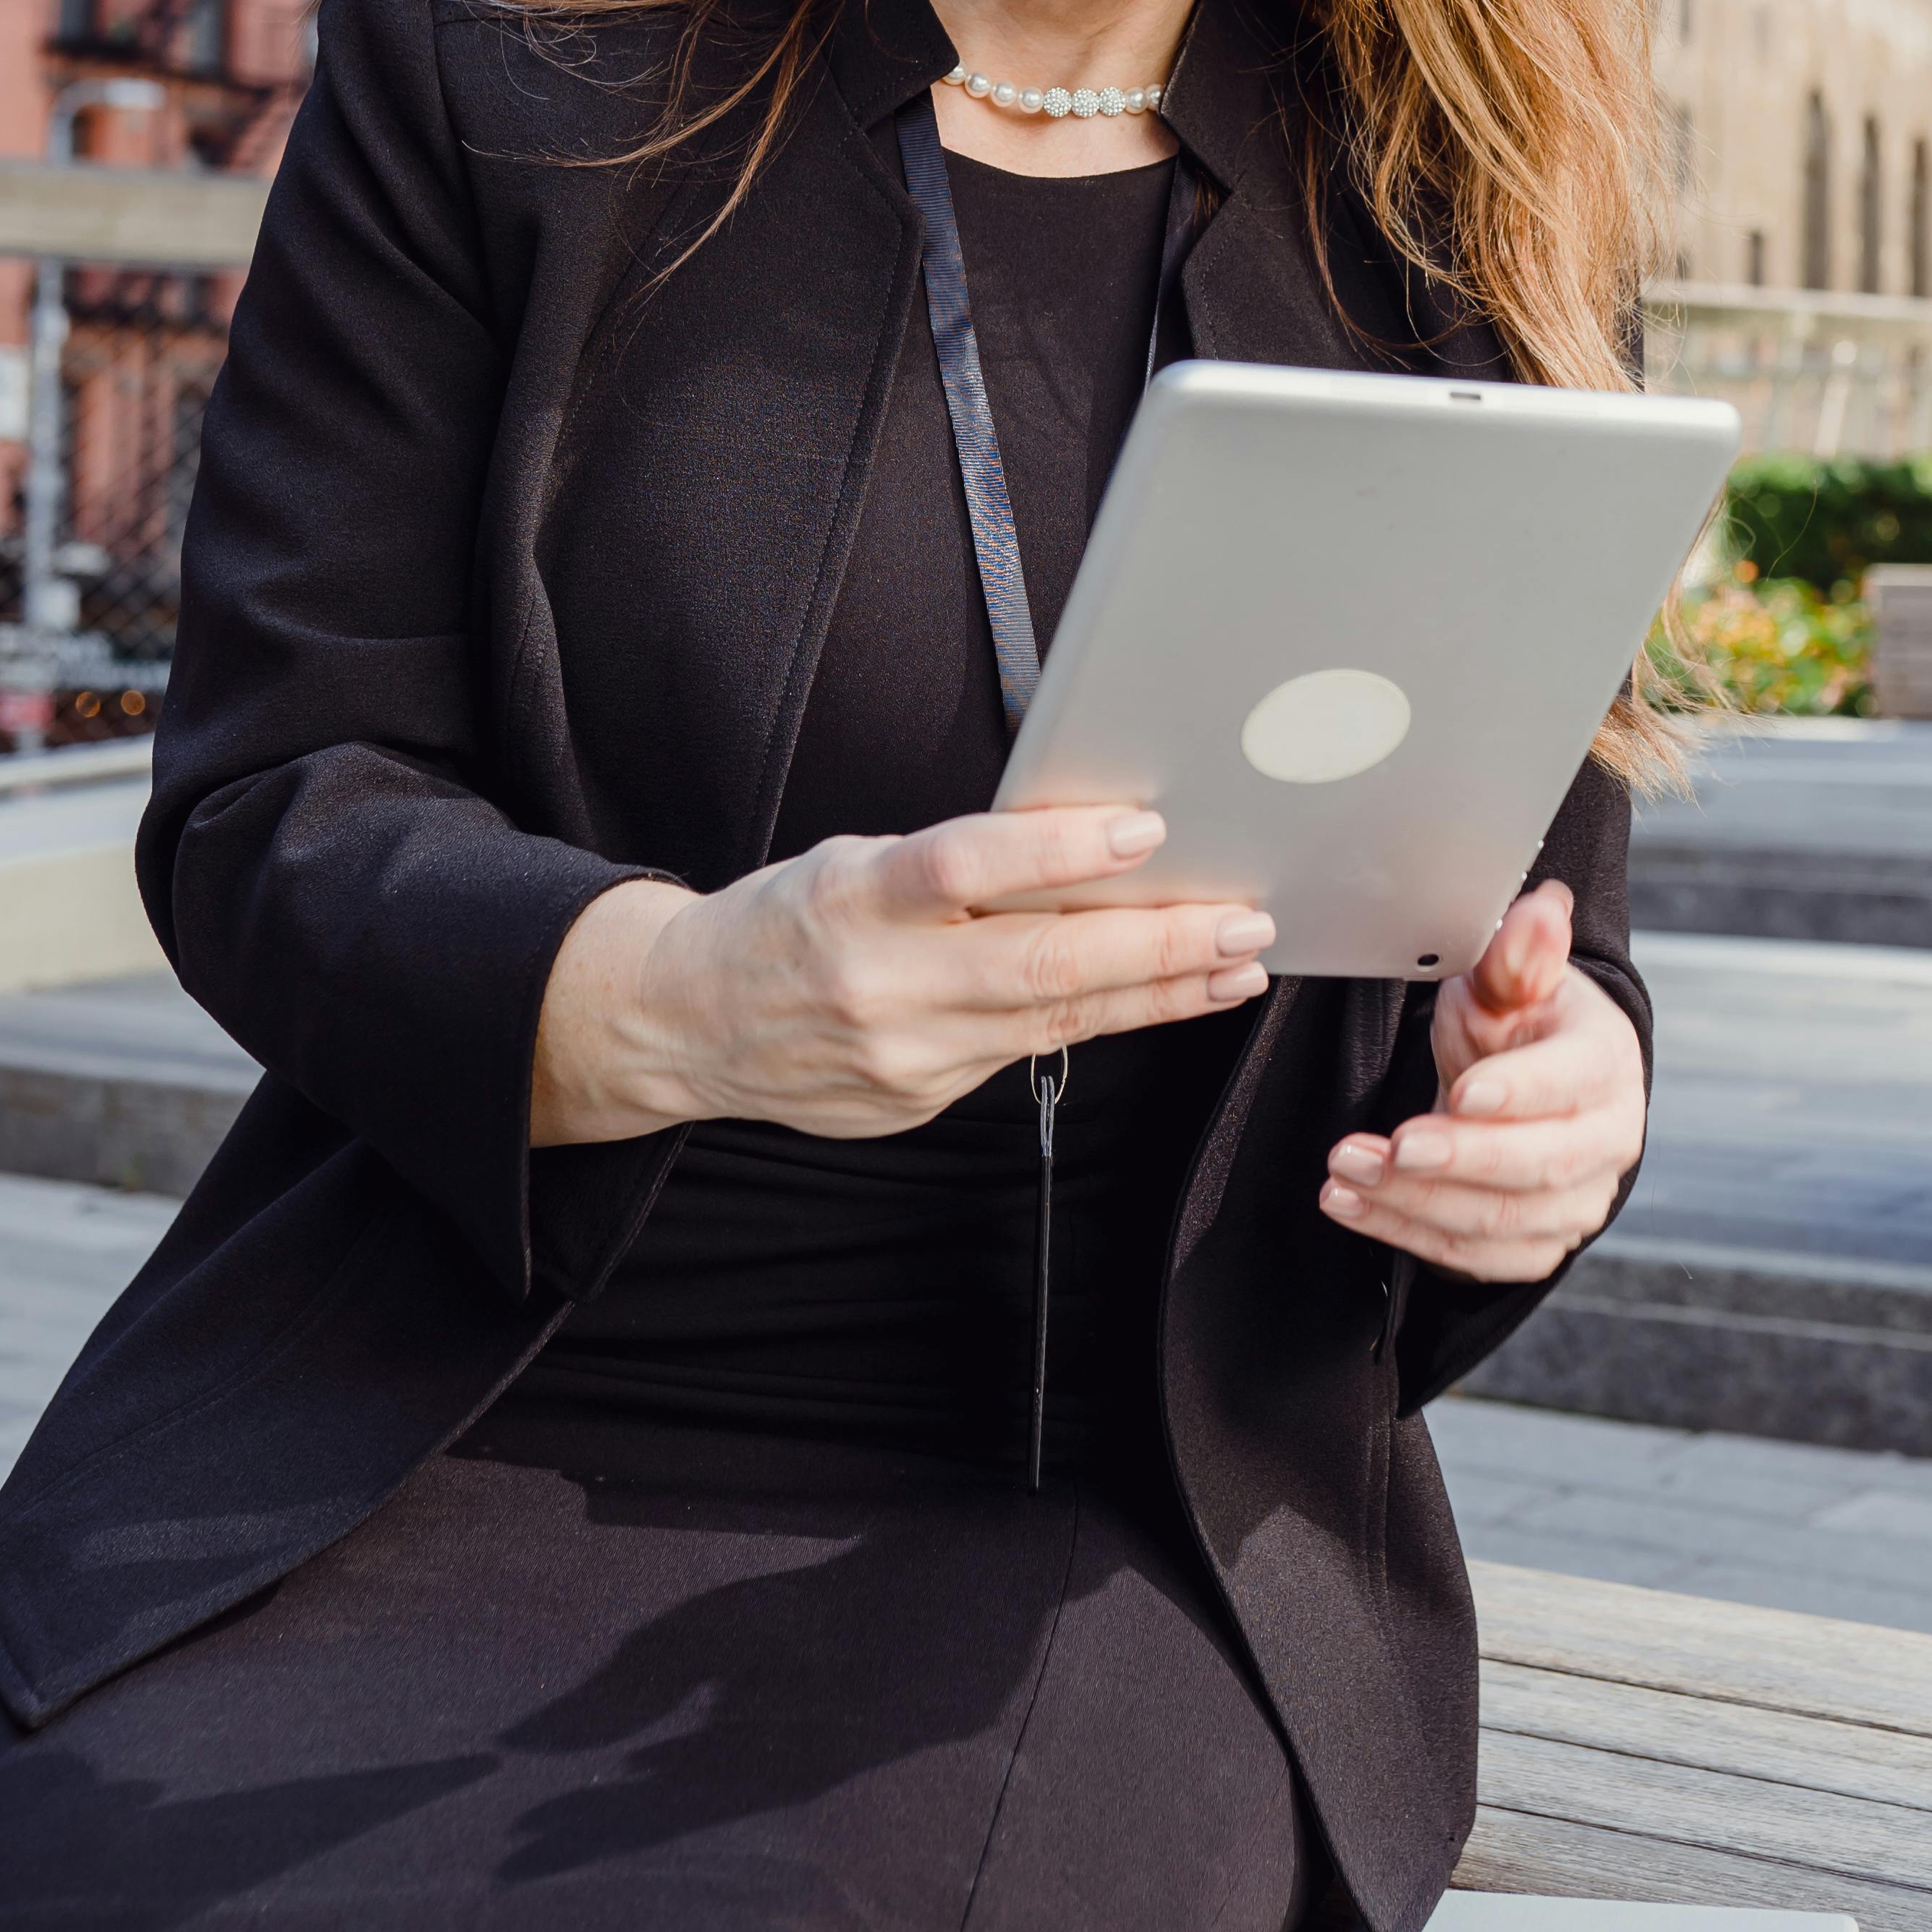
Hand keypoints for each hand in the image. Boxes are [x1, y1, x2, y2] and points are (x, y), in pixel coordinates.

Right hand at [532, 809, 1274, 1148]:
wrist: (690, 1024)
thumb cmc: (787, 920)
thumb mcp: (853, 861)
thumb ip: (954, 865)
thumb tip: (1086, 845)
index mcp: (853, 900)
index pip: (966, 871)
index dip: (1059, 851)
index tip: (1144, 829)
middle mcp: (879, 985)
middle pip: (1037, 965)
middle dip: (1156, 944)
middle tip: (1241, 920)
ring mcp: (901, 1056)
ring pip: (1055, 1022)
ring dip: (1158, 991)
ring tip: (1235, 964)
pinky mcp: (917, 1103)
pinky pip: (1029, 1056)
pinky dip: (1105, 1022)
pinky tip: (1164, 1000)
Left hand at [1315, 881, 1645, 1286]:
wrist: (1521, 1087)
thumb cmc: (1515, 1026)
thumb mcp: (1508, 981)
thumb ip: (1518, 954)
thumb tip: (1543, 908)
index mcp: (1606, 1064)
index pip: (1573, 1083)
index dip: (1520, 1092)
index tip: (1461, 1092)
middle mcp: (1607, 1142)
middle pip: (1538, 1166)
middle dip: (1456, 1159)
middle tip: (1385, 1145)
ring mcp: (1576, 1204)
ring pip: (1499, 1221)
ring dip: (1413, 1200)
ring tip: (1343, 1168)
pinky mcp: (1536, 1247)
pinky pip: (1473, 1259)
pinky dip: (1406, 1234)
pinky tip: (1352, 1205)